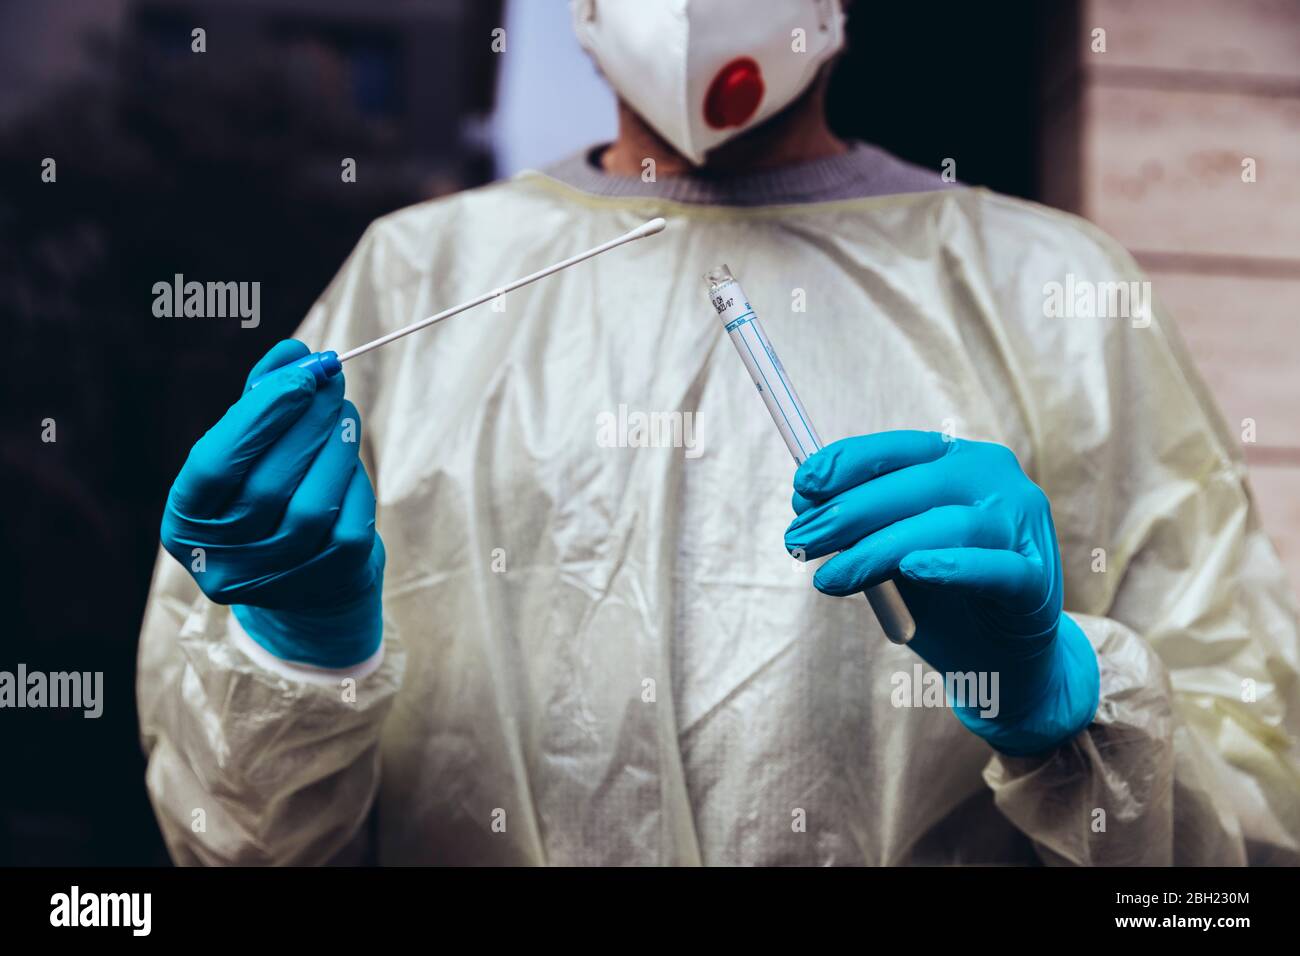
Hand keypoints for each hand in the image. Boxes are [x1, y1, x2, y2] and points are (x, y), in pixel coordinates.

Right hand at [161, 340, 384, 667]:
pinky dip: (353, 480)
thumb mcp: (249, 454)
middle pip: (267, 484)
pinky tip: (348, 458)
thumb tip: (294, 352)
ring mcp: (276, 580)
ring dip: (335, 446)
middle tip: (330, 379)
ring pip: (312, 504)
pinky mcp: (326, 581)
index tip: (300, 373)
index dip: (259, 416)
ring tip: (342, 412)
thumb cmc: (267, 501)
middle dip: (306, 421)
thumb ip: (261, 402)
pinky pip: (348, 521)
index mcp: (186, 525)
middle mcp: (224, 561)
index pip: (214, 466)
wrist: (308, 584)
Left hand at [784, 431, 1098, 754]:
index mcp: (959, 461)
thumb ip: (860, 524)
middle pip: (916, 485)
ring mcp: (1023, 528)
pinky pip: (995, 569)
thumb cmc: (940, 596)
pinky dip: (953, 566)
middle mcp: (996, 482)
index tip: (801, 487)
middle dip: (848, 512)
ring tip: (830, 578)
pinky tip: (914, 569)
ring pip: (946, 526)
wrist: (999, 661)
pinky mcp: (1035, 582)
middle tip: (799, 541)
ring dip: (878, 550)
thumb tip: (804, 501)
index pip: (899, 449)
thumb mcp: (892, 551)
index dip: (847, 463)